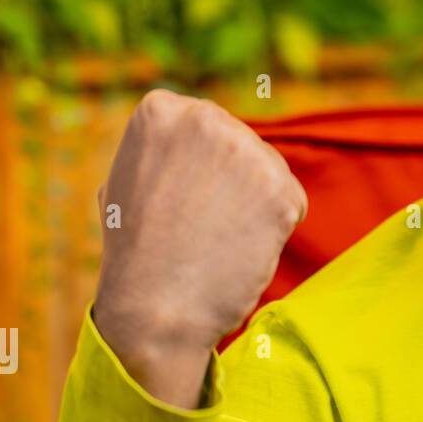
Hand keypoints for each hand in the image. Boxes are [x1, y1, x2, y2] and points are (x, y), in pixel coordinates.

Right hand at [90, 89, 307, 406]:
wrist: (154, 310)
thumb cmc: (136, 252)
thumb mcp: (130, 176)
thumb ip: (167, 146)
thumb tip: (194, 125)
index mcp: (162, 111)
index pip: (207, 128)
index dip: (196, 171)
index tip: (172, 200)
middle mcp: (206, 119)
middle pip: (244, 146)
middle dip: (231, 184)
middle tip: (197, 225)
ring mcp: (247, 152)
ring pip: (270, 173)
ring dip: (254, 206)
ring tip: (215, 238)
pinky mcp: (281, 190)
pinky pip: (293, 203)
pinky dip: (275, 230)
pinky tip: (240, 249)